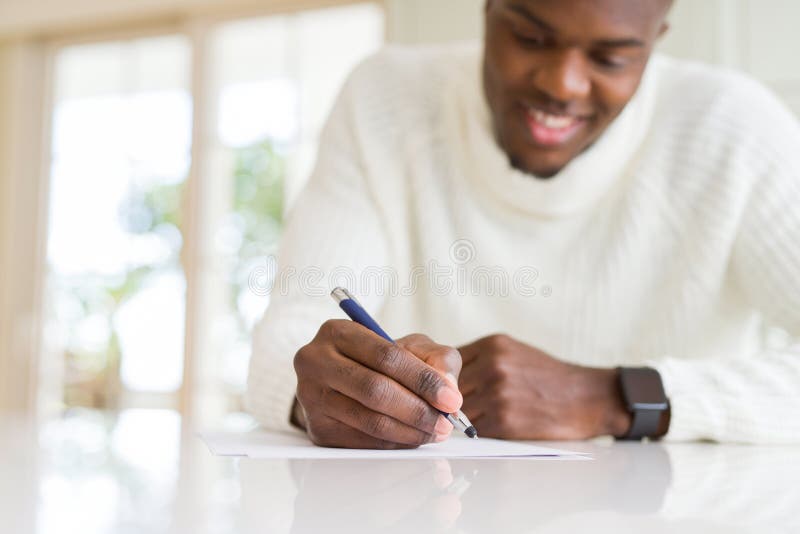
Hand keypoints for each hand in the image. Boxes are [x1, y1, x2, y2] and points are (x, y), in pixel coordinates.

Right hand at [292, 320, 462, 448]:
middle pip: (374, 390)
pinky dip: (394, 444)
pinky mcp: (317, 429)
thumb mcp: (411, 347)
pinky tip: (412, 438)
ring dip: (409, 431)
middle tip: (445, 422)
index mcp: (337, 332)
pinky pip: (362, 442)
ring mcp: (311, 397)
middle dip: (418, 410)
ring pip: (369, 420)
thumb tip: (448, 388)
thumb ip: (436, 359)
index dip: (423, 379)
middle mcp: (316, 361)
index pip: (386, 356)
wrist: (341, 381)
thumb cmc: (380, 361)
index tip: (451, 398)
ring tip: (435, 431)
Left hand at [457, 334, 630, 439]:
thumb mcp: (513, 352)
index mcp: (493, 345)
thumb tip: (443, 373)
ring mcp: (498, 393)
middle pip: (448, 387)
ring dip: (464, 417)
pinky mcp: (504, 420)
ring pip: (459, 409)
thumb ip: (480, 358)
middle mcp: (493, 365)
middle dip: (451, 399)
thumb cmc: (548, 376)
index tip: (450, 387)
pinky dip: (480, 430)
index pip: (448, 362)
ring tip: (481, 416)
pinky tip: (496, 425)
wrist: (586, 398)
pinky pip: (474, 428)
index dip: (446, 378)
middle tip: (459, 407)